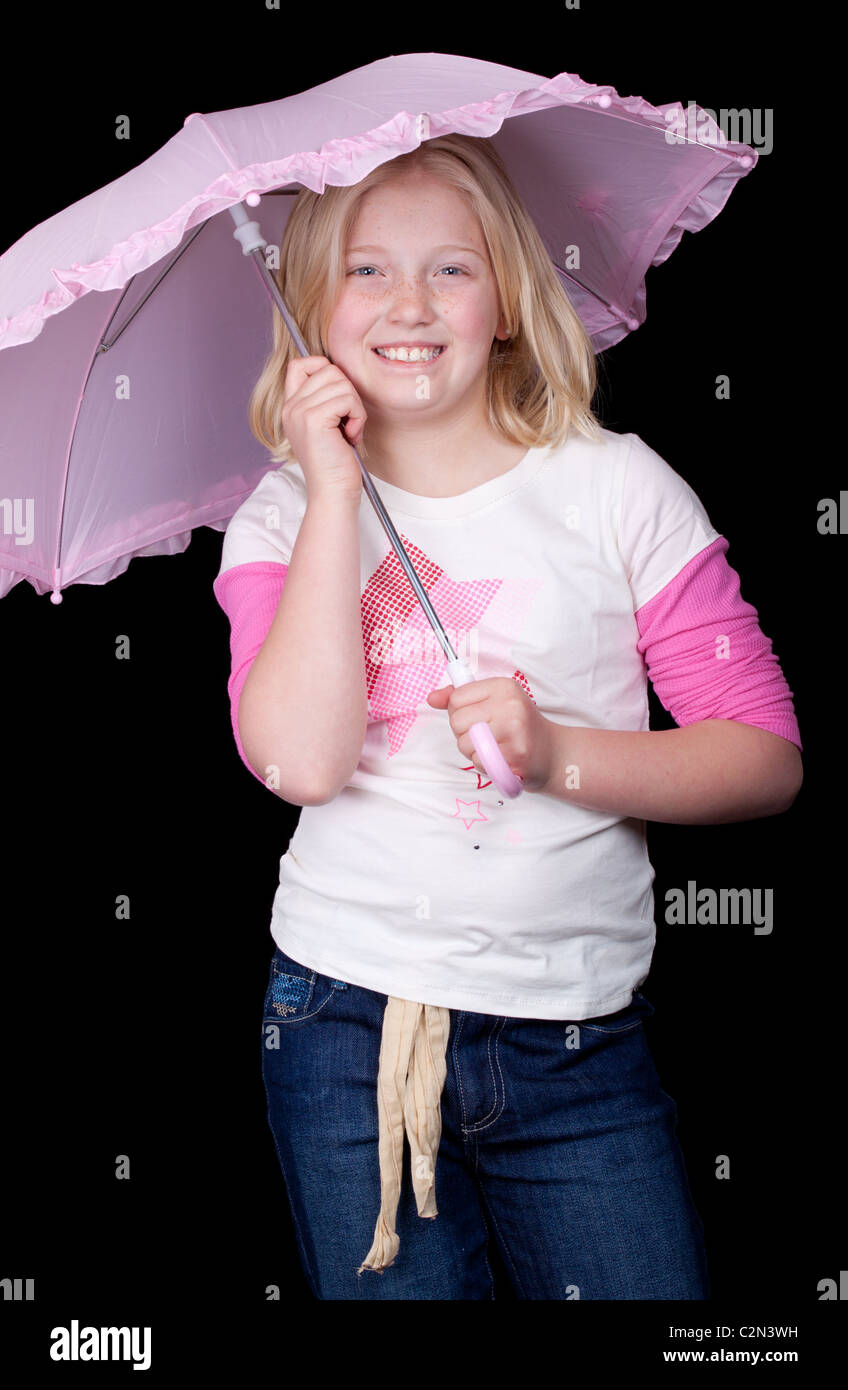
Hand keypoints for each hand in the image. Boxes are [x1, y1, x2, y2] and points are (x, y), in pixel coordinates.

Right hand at [280, 355, 366, 503]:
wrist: (332, 493)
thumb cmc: (336, 464)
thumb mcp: (326, 426)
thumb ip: (325, 399)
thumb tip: (340, 374)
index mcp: (291, 407)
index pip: (300, 364)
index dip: (324, 368)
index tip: (339, 396)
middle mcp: (291, 407)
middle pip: (328, 369)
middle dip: (348, 393)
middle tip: (348, 421)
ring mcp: (300, 412)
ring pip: (341, 383)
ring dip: (355, 408)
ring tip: (349, 431)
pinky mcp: (313, 419)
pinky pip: (347, 399)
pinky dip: (357, 417)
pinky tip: (350, 436)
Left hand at [426, 677, 556, 793]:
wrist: (553, 754)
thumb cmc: (520, 728)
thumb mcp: (495, 703)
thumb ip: (462, 698)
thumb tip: (432, 698)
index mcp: (503, 686)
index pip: (456, 698)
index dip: (460, 712)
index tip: (479, 717)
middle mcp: (509, 704)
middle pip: (456, 720)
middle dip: (465, 733)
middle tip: (487, 736)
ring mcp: (513, 729)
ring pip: (464, 743)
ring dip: (474, 751)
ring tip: (495, 748)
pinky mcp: (514, 754)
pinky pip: (478, 761)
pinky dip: (484, 765)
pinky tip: (501, 759)